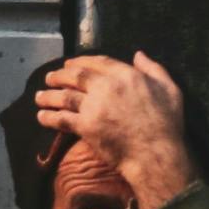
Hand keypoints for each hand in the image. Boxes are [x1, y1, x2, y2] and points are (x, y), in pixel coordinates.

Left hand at [35, 53, 199, 207]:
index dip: (81, 61)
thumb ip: (154, 68)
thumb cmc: (167, 123)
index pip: (98, 62)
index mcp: (126, 75)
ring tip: (39, 96)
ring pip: (65, 96)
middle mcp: (106, 87)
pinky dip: (49, 117)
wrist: (155, 153)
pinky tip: (41, 116)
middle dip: (60, 75)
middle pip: (76, 76)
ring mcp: (93, 106)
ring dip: (49, 95)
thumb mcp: (170, 89)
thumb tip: (138, 54)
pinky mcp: (85, 126)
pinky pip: (62, 119)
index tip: (71, 63)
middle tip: (50, 77)